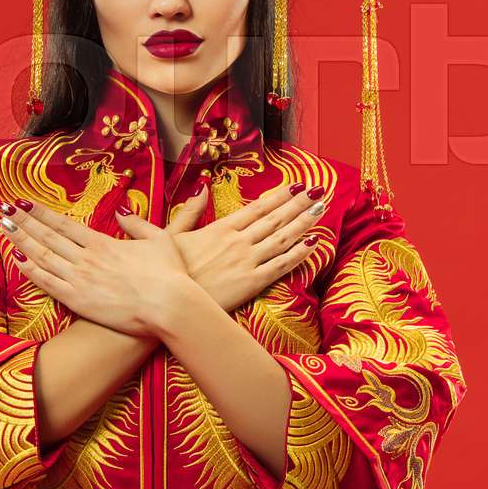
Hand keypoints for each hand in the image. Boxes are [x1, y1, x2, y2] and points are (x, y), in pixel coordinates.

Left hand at [0, 196, 190, 337]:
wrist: (169, 306)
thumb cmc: (169, 274)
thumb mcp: (159, 238)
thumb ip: (137, 224)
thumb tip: (121, 212)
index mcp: (103, 242)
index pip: (64, 224)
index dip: (41, 213)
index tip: (24, 203)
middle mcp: (86, 258)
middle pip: (47, 236)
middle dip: (23, 222)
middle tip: (3, 210)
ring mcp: (80, 279)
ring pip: (42, 257)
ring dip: (21, 241)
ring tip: (4, 229)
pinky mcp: (78, 301)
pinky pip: (48, 284)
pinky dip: (30, 271)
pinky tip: (17, 260)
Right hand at [118, 178, 331, 313]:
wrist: (169, 302)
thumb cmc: (167, 270)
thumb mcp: (171, 234)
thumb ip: (189, 211)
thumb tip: (201, 187)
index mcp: (220, 228)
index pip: (256, 208)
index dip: (278, 196)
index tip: (295, 186)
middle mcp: (238, 241)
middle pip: (275, 219)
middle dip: (298, 204)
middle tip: (318, 191)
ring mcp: (247, 261)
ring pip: (282, 238)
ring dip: (304, 222)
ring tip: (321, 209)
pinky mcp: (252, 283)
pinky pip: (281, 266)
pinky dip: (299, 254)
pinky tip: (314, 243)